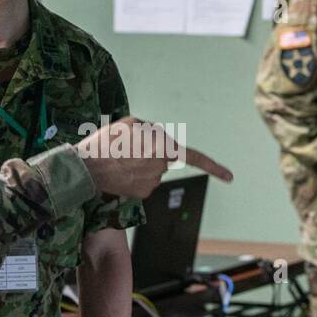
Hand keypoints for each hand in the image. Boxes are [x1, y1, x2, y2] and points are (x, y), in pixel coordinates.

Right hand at [77, 116, 231, 198]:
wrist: (86, 167)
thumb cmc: (106, 141)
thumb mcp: (130, 123)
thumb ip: (151, 130)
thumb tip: (158, 141)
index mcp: (162, 147)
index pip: (193, 157)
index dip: (214, 167)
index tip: (230, 178)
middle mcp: (161, 167)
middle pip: (164, 157)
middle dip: (153, 151)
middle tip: (129, 146)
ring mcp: (153, 182)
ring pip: (154, 169)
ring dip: (142, 162)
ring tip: (121, 157)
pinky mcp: (143, 193)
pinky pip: (146, 181)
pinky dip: (136, 175)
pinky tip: (121, 170)